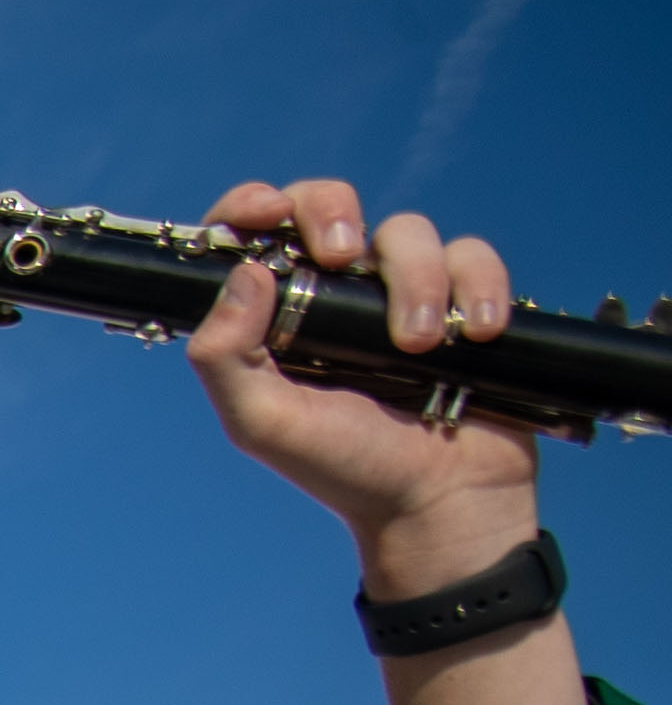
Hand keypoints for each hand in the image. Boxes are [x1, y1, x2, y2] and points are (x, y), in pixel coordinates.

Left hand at [189, 181, 546, 590]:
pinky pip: (473, 256)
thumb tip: (241, 273)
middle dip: (331, 211)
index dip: (251, 207)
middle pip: (327, 204)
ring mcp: (401, 294)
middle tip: (341, 255)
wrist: (437, 500)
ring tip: (421, 345)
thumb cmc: (344, 467)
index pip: (256, 237)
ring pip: (406, 231)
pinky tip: (477, 333)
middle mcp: (336, 296)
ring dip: (414, 279)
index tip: (262, 211)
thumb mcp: (263, 423)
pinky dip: (478, 286)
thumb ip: (226, 357)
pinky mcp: (464, 299)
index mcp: (278, 316)